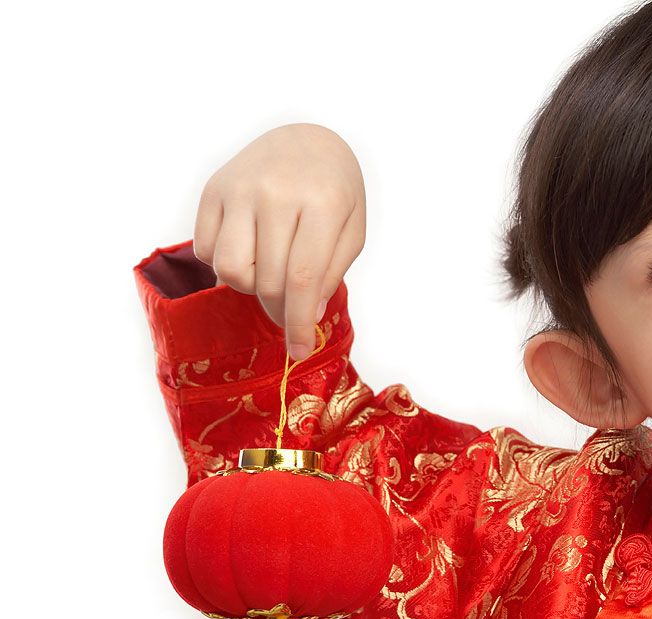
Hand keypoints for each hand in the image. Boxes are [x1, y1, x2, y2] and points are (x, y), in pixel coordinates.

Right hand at [193, 123, 365, 359]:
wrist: (306, 140)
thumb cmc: (335, 192)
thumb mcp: (352, 230)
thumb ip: (331, 273)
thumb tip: (307, 315)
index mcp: (322, 202)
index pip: (301, 279)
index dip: (299, 324)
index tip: (299, 352)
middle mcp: (275, 192)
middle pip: (264, 280)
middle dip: (278, 308)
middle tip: (290, 309)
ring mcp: (239, 188)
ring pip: (228, 269)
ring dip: (248, 286)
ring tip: (267, 271)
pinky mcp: (212, 189)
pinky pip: (206, 250)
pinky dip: (224, 263)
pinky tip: (248, 248)